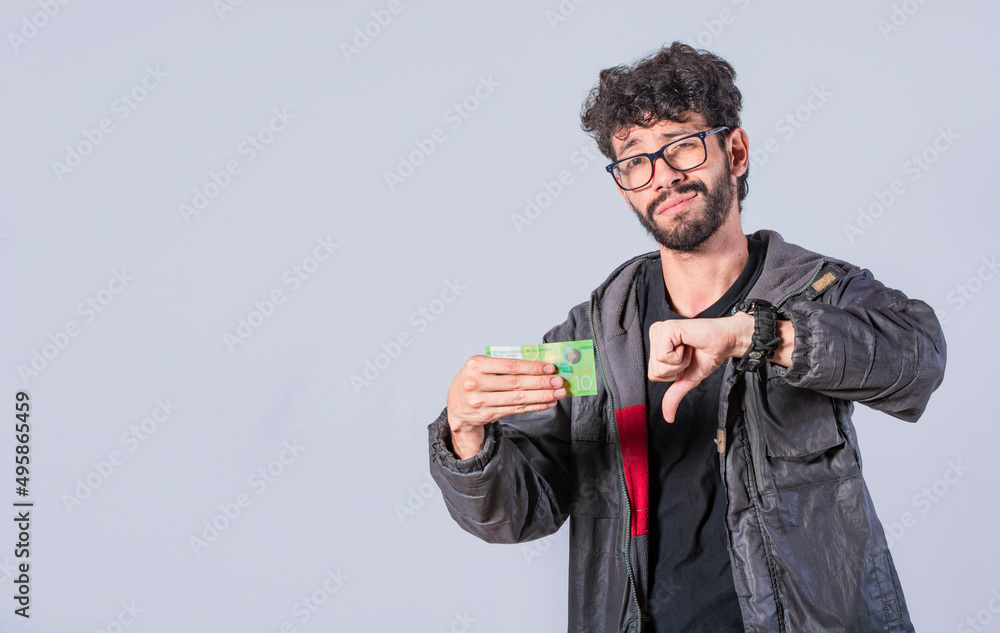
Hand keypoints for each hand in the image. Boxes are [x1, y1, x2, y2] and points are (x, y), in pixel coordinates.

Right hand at [446, 356, 566, 458]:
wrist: (456, 406)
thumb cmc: (474, 381)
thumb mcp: (482, 367)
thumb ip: (504, 366)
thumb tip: (538, 367)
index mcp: (476, 364)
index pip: (510, 366)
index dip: (532, 367)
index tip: (550, 367)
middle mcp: (476, 383)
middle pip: (516, 383)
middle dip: (541, 382)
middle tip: (558, 381)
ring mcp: (480, 401)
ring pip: (518, 398)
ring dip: (541, 396)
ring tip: (558, 393)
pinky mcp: (487, 414)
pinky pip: (516, 410)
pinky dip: (534, 406)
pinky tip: (547, 403)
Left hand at [648, 312, 752, 422]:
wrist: (727, 342)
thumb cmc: (708, 356)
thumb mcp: (688, 379)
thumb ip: (674, 395)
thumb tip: (668, 418)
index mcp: (656, 344)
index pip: (653, 374)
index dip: (673, 374)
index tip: (686, 359)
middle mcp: (655, 334)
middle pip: (654, 371)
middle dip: (676, 369)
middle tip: (689, 353)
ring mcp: (660, 330)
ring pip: (658, 365)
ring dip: (680, 362)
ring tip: (689, 348)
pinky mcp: (667, 328)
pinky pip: (664, 357)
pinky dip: (680, 357)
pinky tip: (688, 344)